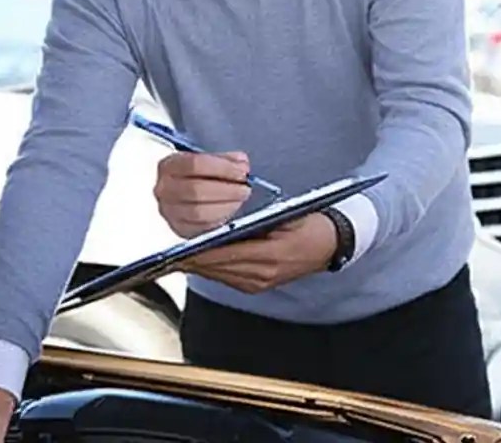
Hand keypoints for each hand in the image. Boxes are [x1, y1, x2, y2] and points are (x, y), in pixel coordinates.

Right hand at [155, 151, 252, 237]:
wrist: (184, 192)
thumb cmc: (199, 174)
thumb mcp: (209, 159)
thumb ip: (226, 160)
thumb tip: (241, 164)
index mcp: (169, 165)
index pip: (195, 164)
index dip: (222, 168)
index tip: (242, 171)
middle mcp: (164, 189)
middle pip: (196, 190)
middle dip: (227, 190)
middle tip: (245, 188)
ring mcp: (169, 212)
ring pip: (199, 212)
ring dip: (226, 205)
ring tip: (240, 199)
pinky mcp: (179, 229)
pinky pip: (201, 228)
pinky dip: (220, 219)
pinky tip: (230, 209)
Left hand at [180, 213, 337, 293]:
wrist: (330, 245)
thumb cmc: (310, 227)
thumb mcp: (287, 215)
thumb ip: (257, 219)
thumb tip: (226, 221)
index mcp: (270, 256)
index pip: (225, 255)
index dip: (200, 253)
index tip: (180, 251)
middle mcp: (261, 274)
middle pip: (216, 268)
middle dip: (193, 260)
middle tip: (169, 255)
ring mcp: (258, 283)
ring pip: (217, 275)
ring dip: (199, 265)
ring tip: (178, 256)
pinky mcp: (255, 286)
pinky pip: (225, 278)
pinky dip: (211, 268)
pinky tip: (199, 259)